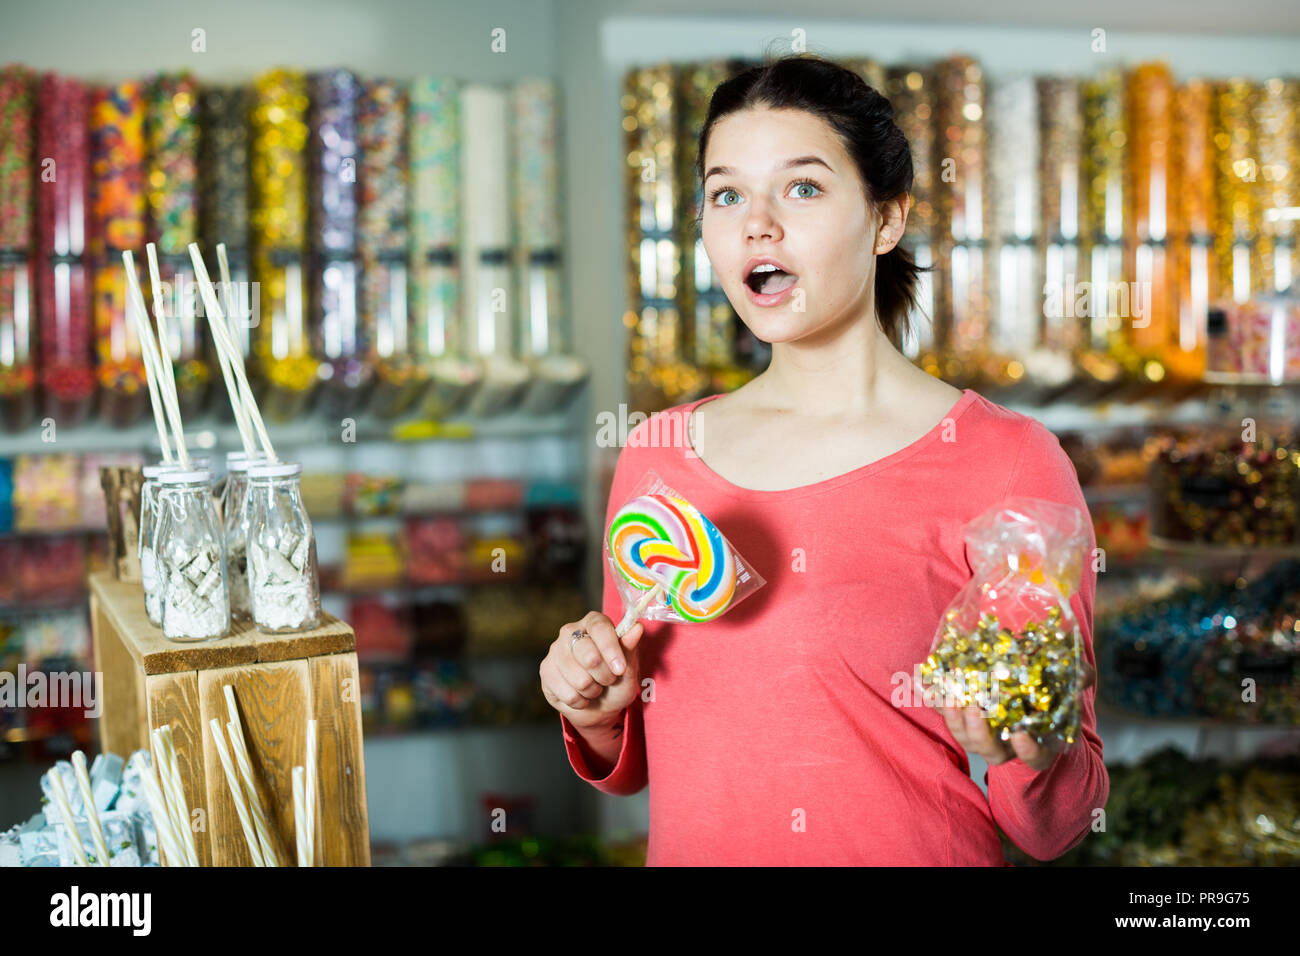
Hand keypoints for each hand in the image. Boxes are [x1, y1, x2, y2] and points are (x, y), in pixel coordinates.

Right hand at [540, 610, 644, 729]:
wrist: (599, 707)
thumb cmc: (616, 683)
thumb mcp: (629, 669)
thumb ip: (629, 649)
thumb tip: (637, 627)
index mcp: (594, 623)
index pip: (599, 627)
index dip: (610, 649)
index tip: (620, 669)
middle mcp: (571, 631)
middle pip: (588, 655)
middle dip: (605, 676)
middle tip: (609, 680)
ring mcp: (555, 650)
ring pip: (579, 679)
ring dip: (593, 690)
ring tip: (594, 688)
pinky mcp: (546, 670)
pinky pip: (568, 693)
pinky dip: (581, 701)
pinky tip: (581, 695)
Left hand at [937, 659, 1095, 772]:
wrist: (1027, 685)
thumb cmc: (1052, 692)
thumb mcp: (1069, 684)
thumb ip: (1078, 679)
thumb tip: (1081, 672)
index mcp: (1037, 743)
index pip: (1036, 759)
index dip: (1028, 752)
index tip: (1021, 735)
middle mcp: (1007, 743)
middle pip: (990, 751)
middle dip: (980, 733)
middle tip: (974, 709)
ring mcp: (981, 731)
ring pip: (964, 736)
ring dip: (953, 718)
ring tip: (949, 696)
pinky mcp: (961, 713)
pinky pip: (944, 712)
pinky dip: (933, 698)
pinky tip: (924, 680)